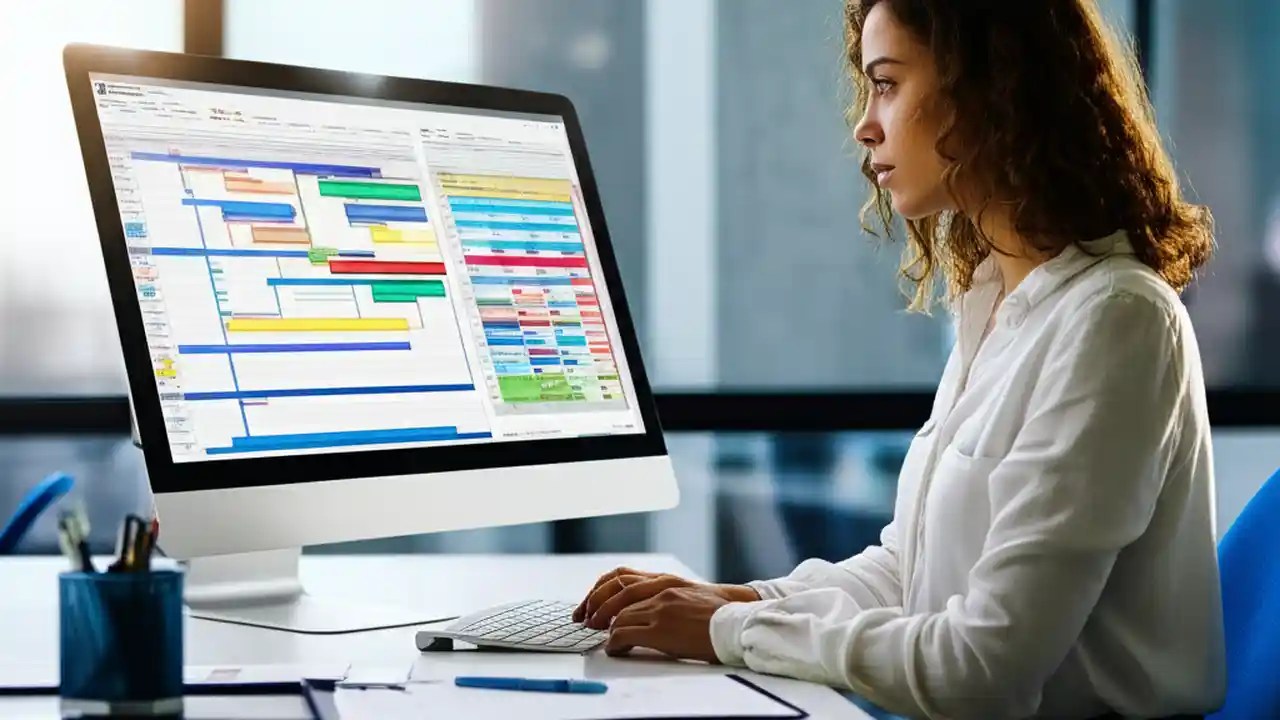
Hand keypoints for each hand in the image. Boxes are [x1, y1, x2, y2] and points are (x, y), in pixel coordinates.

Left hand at [604, 585, 731, 661]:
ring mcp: (659, 610)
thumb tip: (649, 610)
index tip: (592, 602)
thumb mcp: (690, 594)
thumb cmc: (721, 613)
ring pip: (619, 617)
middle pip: (615, 596)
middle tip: (585, 621)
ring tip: (604, 638)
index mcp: (665, 580)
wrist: (738, 622)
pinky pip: (624, 635)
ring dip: (607, 629)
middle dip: (596, 608)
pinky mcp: (660, 630)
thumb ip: (668, 596)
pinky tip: (615, 649)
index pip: (622, 578)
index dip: (602, 590)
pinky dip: (614, 643)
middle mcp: (659, 590)